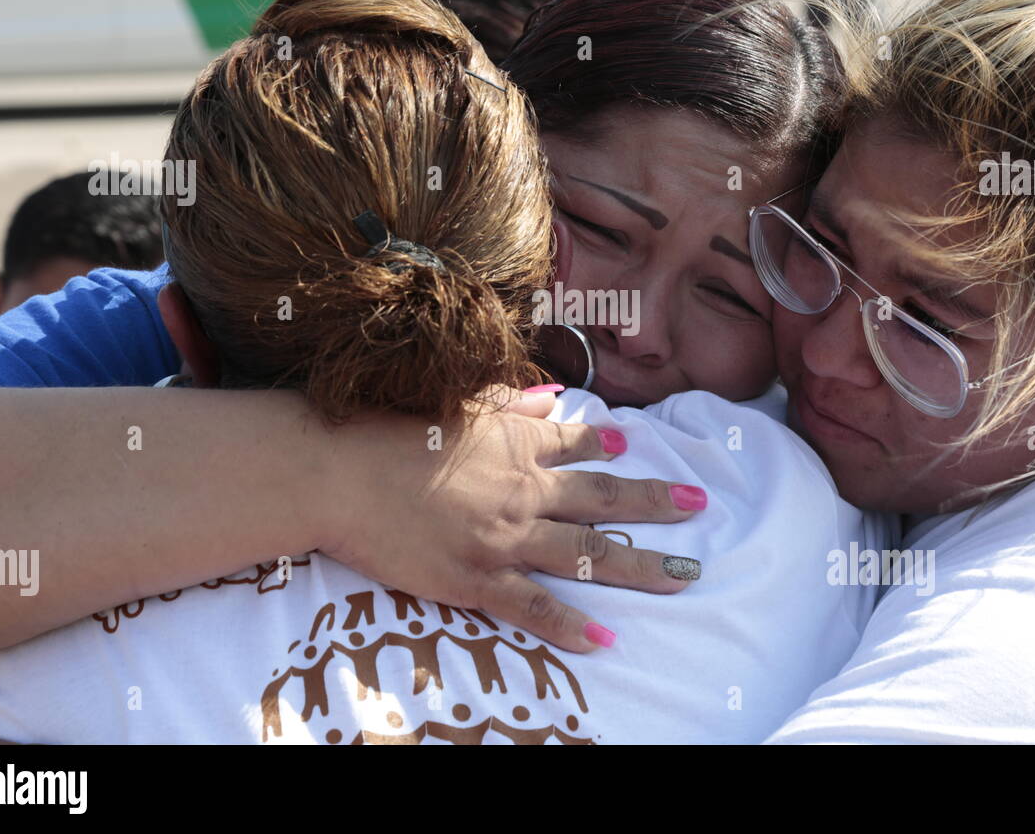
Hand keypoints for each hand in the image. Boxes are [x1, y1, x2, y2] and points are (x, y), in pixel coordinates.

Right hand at [318, 396, 706, 652]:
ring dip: (642, 565)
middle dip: (656, 504)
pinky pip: (533, 607)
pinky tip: (608, 637)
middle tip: (698, 508)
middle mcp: (522, 490)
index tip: (634, 449)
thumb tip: (551, 398)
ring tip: (685, 574)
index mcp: (514, 443)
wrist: (335, 471)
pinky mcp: (475, 579)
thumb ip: (507, 404)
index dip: (607, 448)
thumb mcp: (452, 406)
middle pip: (603, 499)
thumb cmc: (384, 432)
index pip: (575, 445)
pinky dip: (572, 624)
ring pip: (587, 554)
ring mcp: (503, 537)